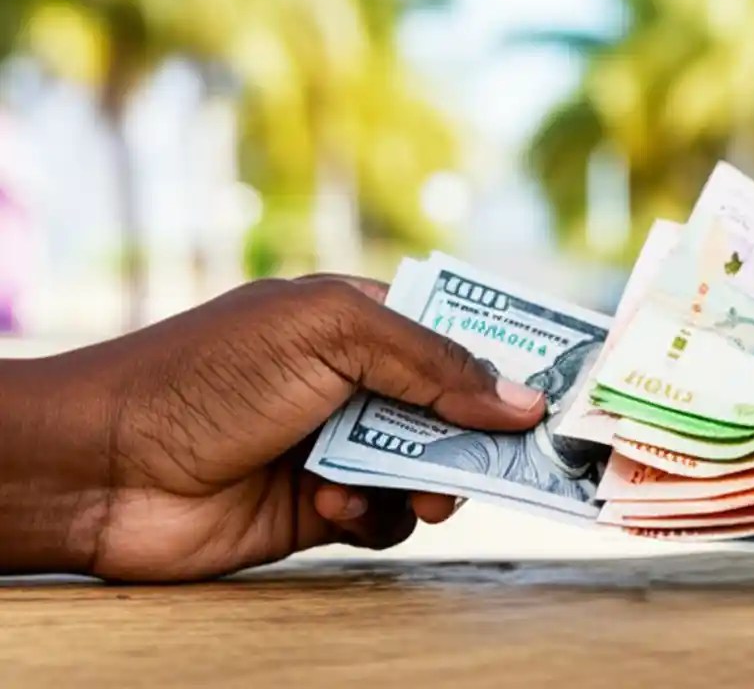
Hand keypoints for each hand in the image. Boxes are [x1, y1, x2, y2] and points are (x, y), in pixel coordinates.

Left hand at [0, 276, 544, 580]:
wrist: (108, 467)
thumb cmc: (213, 376)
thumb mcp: (331, 335)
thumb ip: (434, 363)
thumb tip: (524, 400)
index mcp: (356, 321)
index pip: (454, 333)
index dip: (507, 358)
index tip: (560, 387)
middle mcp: (351, 382)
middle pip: (453, 408)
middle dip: (479, 435)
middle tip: (508, 460)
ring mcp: (335, 445)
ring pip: (427, 469)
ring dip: (429, 483)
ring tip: (417, 494)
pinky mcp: (318, 507)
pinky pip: (385, 517)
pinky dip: (376, 516)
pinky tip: (336, 507)